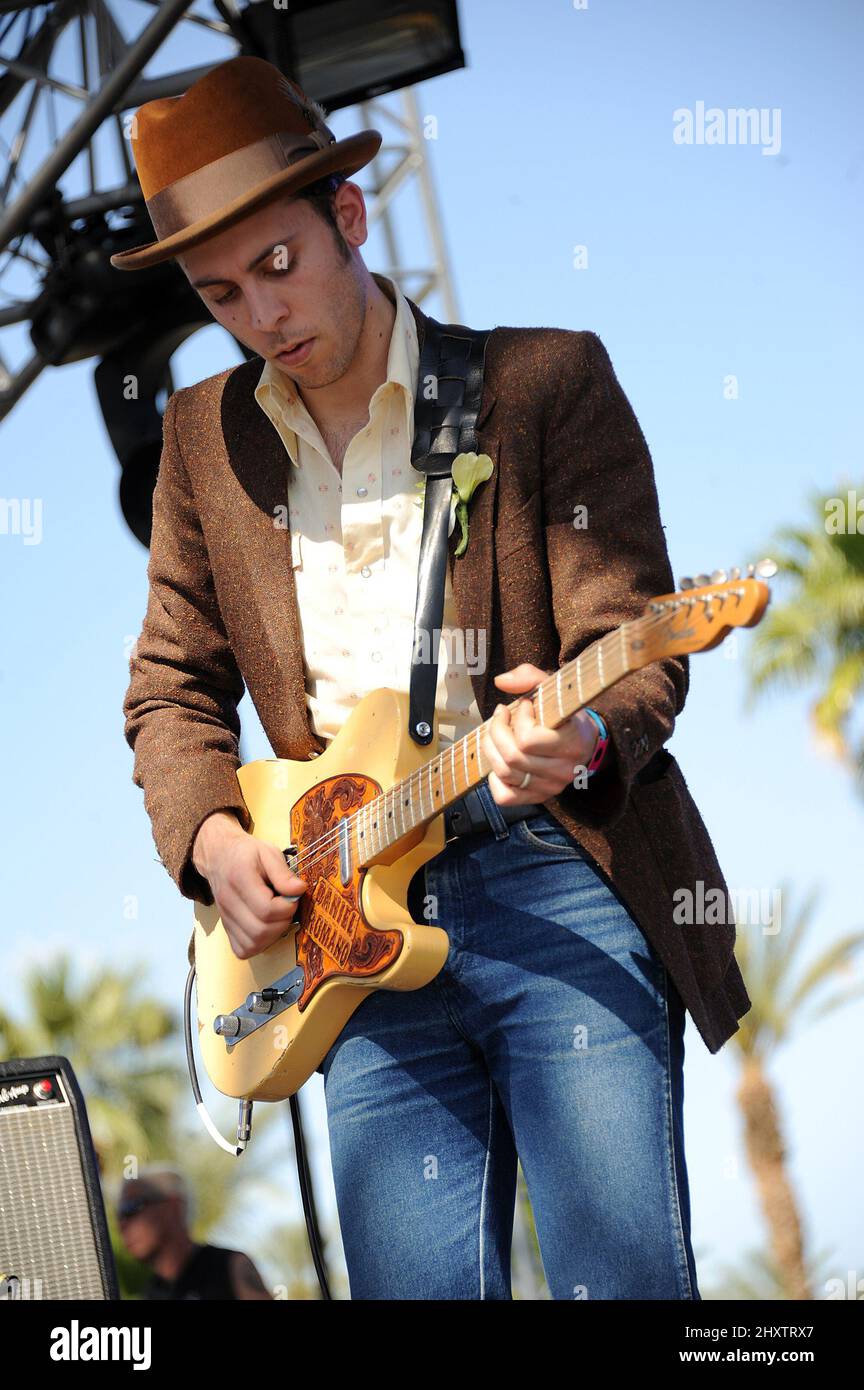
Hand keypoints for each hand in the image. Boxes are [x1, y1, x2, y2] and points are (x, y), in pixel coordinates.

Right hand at [192, 811, 307, 959]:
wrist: (219, 856)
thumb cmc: (245, 854)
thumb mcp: (268, 852)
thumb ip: (284, 873)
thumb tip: (299, 890)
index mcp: (239, 878)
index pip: (266, 909)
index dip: (287, 907)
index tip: (293, 896)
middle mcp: (228, 902)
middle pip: (260, 931)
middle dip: (282, 922)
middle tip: (287, 907)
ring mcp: (225, 918)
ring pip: (253, 944)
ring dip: (273, 935)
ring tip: (277, 916)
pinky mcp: (226, 928)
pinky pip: (243, 950)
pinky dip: (259, 944)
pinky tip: (266, 927)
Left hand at [481, 663, 599, 804]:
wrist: (585, 742)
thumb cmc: (566, 713)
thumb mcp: (555, 688)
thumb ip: (530, 677)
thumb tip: (501, 681)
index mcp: (573, 742)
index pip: (529, 740)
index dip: (518, 719)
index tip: (523, 705)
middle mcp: (564, 770)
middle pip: (512, 757)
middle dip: (497, 731)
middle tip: (501, 716)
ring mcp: (551, 787)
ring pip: (505, 773)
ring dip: (491, 749)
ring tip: (496, 732)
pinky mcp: (539, 797)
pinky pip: (506, 797)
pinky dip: (494, 780)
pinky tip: (500, 761)